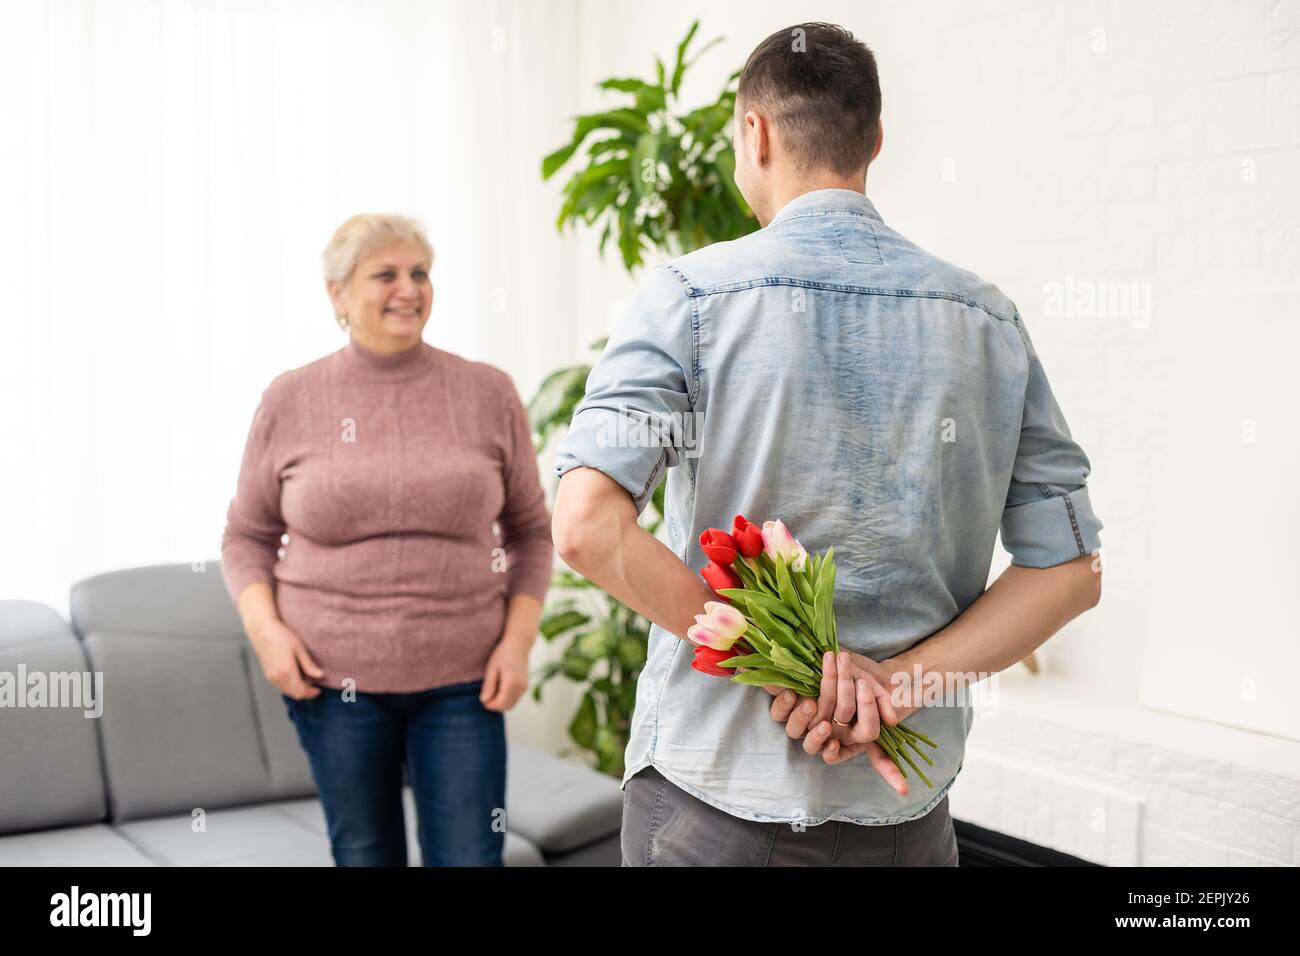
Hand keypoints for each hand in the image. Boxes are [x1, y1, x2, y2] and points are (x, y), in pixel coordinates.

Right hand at [248, 618, 323, 699]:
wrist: (262, 630)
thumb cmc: (281, 636)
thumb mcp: (299, 648)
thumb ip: (309, 665)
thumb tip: (320, 676)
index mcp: (286, 672)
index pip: (300, 692)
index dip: (311, 693)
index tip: (319, 689)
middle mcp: (277, 678)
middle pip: (294, 694)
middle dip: (306, 691)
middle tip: (314, 683)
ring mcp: (270, 677)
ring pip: (287, 691)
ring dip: (298, 688)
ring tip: (306, 677)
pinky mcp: (267, 675)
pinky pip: (281, 686)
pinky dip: (290, 685)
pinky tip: (295, 674)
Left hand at [481, 633, 531, 711]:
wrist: (519, 644)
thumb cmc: (503, 653)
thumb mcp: (491, 668)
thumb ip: (488, 686)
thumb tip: (484, 701)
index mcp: (512, 683)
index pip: (500, 704)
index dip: (489, 704)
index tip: (483, 696)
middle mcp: (521, 688)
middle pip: (506, 707)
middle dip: (495, 704)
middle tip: (488, 691)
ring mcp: (525, 687)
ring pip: (511, 704)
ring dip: (501, 701)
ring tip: (495, 686)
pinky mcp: (525, 686)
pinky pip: (515, 698)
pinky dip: (507, 697)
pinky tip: (501, 685)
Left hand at [764, 651, 911, 795]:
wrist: (837, 657)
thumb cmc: (857, 678)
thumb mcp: (874, 688)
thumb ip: (883, 703)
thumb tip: (892, 721)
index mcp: (843, 738)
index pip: (841, 754)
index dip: (833, 751)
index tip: (836, 743)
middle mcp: (822, 734)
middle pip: (819, 737)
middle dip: (822, 726)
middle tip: (828, 705)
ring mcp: (802, 722)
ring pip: (795, 732)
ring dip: (800, 718)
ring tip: (809, 703)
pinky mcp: (785, 707)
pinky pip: (778, 714)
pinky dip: (783, 706)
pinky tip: (790, 694)